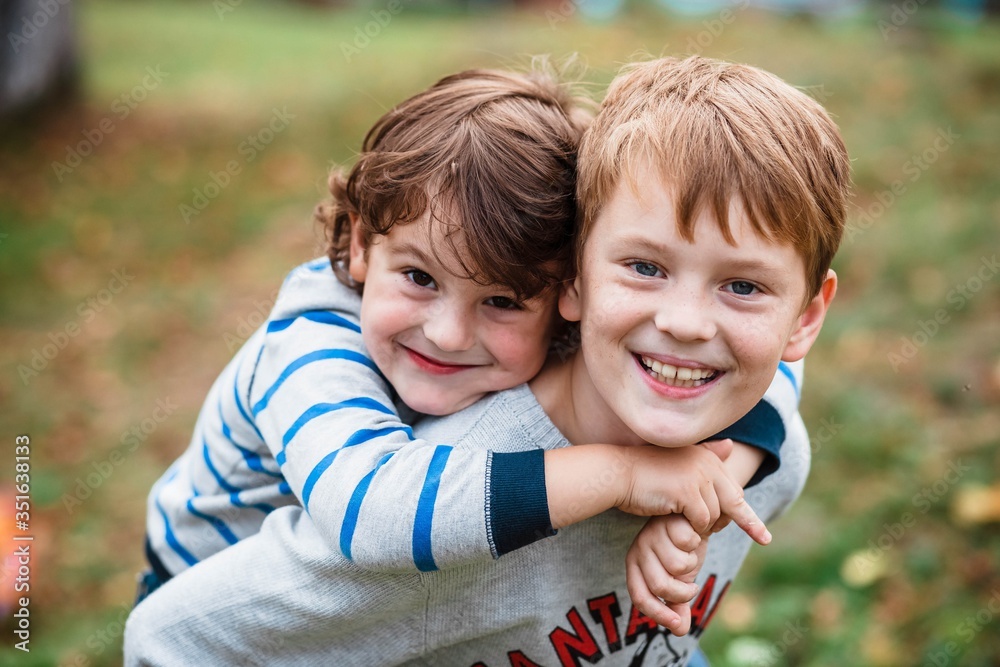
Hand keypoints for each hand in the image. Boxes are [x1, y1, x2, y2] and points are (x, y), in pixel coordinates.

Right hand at [617, 440, 770, 545]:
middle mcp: (707, 462)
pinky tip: (677, 523)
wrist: (618, 474)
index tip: (764, 538)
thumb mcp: (679, 464)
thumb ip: (705, 456)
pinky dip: (692, 528)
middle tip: (716, 536)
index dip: (744, 515)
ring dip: (702, 525)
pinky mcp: (688, 492)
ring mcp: (698, 476)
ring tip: (682, 522)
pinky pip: (702, 520)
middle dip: (731, 523)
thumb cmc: (646, 473)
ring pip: (716, 514)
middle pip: (733, 502)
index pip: (735, 490)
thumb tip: (730, 445)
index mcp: (708, 456)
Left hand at [625, 514, 706, 634]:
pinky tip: (695, 535)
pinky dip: (696, 543)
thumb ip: (678, 605)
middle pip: (661, 586)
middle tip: (693, 586)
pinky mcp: (667, 521)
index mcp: (636, 567)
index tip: (678, 625)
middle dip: (684, 592)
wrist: (693, 521)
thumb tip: (680, 632)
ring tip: (691, 554)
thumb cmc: (683, 553)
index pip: (640, 598)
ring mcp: (652, 535)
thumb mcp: (680, 581)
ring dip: (692, 564)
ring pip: (677, 566)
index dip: (658, 615)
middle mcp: (639, 551)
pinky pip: (687, 543)